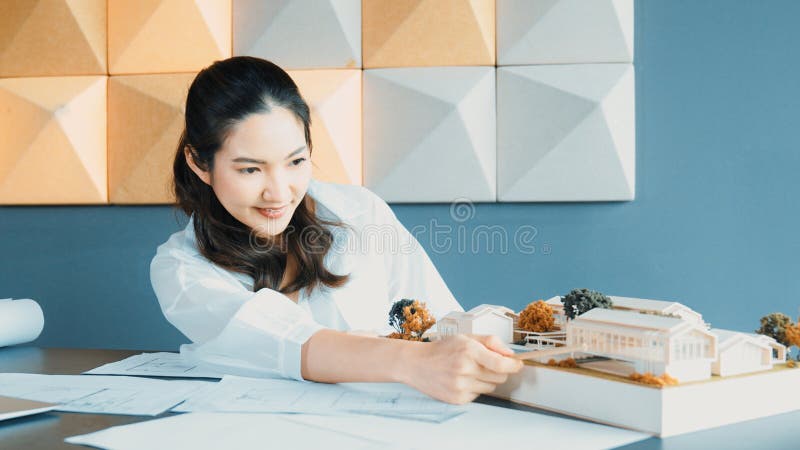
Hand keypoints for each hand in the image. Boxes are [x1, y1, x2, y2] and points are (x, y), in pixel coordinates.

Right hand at [401, 334, 523, 403]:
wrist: (416, 364)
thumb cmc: (442, 349)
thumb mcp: (465, 337)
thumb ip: (490, 342)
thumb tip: (510, 354)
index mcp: (468, 350)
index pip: (501, 364)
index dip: (514, 365)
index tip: (518, 364)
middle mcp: (464, 368)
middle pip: (500, 376)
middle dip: (499, 370)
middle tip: (486, 364)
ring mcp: (460, 385)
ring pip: (491, 387)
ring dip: (486, 379)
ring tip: (470, 371)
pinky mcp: (457, 398)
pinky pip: (478, 395)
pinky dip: (475, 388)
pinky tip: (461, 380)